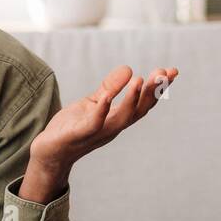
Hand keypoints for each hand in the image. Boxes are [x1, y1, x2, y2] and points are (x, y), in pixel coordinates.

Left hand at [29, 64, 179, 174]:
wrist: (49, 152)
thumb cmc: (72, 127)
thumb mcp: (93, 103)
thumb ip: (110, 88)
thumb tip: (129, 68)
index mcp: (117, 119)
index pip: (143, 104)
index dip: (158, 89)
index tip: (172, 71)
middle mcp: (112, 127)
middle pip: (139, 111)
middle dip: (153, 93)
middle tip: (164, 74)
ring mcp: (97, 133)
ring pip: (121, 118)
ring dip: (132, 100)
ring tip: (140, 80)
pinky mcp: (78, 135)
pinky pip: (93, 124)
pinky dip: (101, 111)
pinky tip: (106, 97)